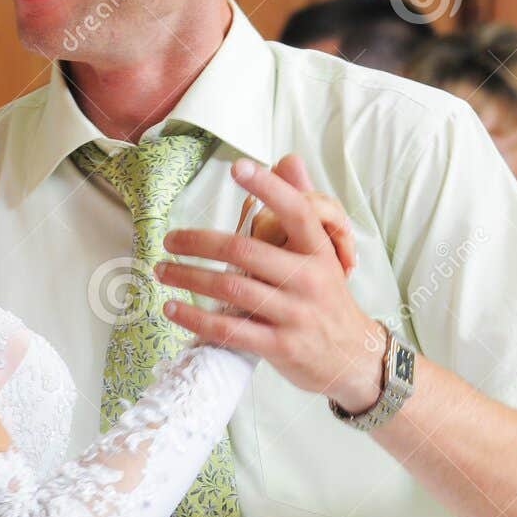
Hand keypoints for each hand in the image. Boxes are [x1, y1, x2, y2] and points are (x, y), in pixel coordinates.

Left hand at [155, 154, 384, 411]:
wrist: (354, 357)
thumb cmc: (327, 299)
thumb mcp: (324, 254)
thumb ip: (303, 206)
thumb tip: (288, 158)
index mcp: (318, 251)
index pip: (296, 211)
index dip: (268, 187)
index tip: (238, 167)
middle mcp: (309, 280)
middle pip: (245, 252)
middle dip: (198, 243)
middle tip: (169, 240)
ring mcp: (295, 315)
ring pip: (231, 290)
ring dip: (188, 278)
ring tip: (162, 271)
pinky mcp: (281, 346)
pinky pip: (229, 330)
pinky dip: (195, 319)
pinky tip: (172, 309)